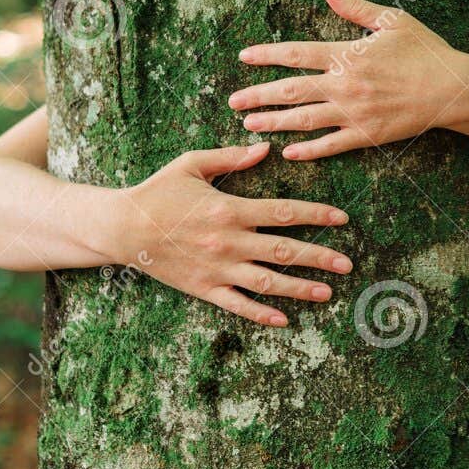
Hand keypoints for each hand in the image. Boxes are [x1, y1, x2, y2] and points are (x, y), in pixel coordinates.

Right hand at [108, 140, 351, 326]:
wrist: (120, 226)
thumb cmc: (158, 191)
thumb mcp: (192, 164)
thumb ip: (230, 157)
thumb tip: (265, 148)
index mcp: (230, 209)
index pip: (284, 212)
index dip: (317, 214)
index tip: (342, 218)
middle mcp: (229, 241)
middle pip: (284, 250)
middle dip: (320, 257)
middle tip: (348, 263)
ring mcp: (217, 268)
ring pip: (267, 282)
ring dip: (300, 288)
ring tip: (327, 292)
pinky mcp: (204, 288)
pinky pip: (237, 305)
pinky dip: (261, 314)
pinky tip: (284, 320)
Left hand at [230, 0, 468, 159]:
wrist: (452, 88)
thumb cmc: (425, 51)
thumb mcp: (392, 19)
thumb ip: (354, 7)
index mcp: (347, 54)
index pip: (296, 54)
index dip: (267, 55)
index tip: (243, 57)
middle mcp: (345, 84)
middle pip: (291, 90)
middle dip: (258, 95)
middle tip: (233, 101)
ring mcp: (354, 112)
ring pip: (304, 119)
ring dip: (274, 122)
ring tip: (249, 125)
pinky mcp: (367, 135)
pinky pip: (331, 145)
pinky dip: (308, 150)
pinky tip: (289, 152)